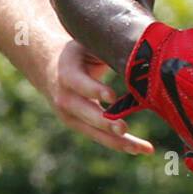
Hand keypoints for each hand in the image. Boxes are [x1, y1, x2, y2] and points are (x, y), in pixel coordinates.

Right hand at [48, 37, 153, 155]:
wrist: (49, 68)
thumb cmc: (78, 53)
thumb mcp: (87, 44)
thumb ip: (107, 49)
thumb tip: (140, 51)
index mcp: (67, 73)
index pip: (80, 83)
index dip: (94, 90)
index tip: (112, 96)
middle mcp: (66, 98)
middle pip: (86, 113)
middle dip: (105, 122)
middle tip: (123, 128)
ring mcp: (70, 115)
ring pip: (96, 132)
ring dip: (119, 141)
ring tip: (142, 148)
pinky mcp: (79, 126)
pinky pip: (101, 137)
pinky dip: (121, 144)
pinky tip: (143, 149)